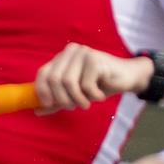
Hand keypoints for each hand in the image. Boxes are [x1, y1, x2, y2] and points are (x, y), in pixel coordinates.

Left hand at [34, 44, 149, 112]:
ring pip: (68, 82)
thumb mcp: (74, 95)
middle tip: (73, 107)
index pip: (43, 73)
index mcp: (62, 58)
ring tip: (86, 104)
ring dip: (77, 99)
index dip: (42, 91)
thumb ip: (56, 101)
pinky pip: (86, 84)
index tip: (49, 105)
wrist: (127, 78)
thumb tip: (36, 111)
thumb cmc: (99, 85)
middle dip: (62, 99)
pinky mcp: (96, 60)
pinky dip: (91, 96)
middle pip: (54, 79)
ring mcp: (83, 54)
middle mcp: (70, 52)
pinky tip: (99, 96)